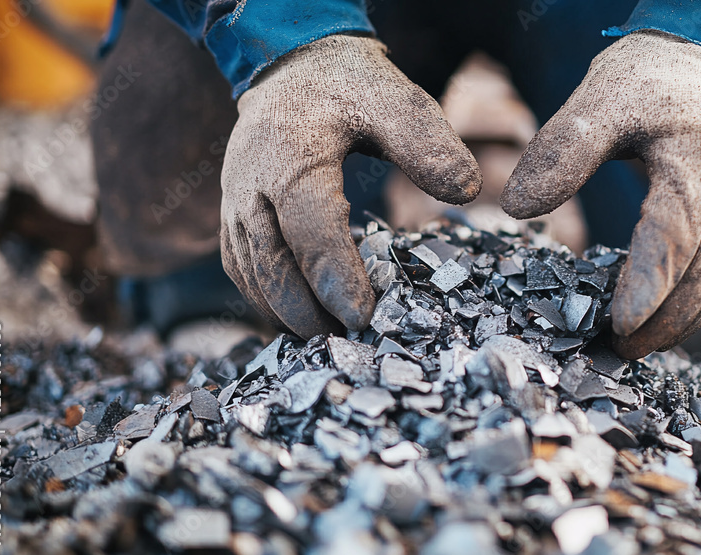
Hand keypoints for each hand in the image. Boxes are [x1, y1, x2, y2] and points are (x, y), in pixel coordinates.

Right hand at [221, 35, 480, 337]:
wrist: (292, 67)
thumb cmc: (351, 86)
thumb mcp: (397, 100)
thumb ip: (429, 143)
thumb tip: (467, 192)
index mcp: (292, 156)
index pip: (309, 229)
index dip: (334, 277)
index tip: (363, 318)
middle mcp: (251, 182)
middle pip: (270, 263)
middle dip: (307, 310)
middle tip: (350, 342)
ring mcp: (234, 198)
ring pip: (249, 271)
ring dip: (282, 312)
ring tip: (326, 341)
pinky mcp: (232, 210)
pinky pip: (238, 264)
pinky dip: (263, 297)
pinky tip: (297, 317)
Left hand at [500, 31, 700, 357]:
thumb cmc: (646, 81)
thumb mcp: (600, 100)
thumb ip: (562, 150)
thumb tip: (516, 208)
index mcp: (697, 160)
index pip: (675, 232)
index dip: (651, 281)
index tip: (621, 324)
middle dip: (665, 319)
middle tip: (618, 351)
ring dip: (680, 321)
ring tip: (633, 348)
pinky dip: (691, 304)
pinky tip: (657, 324)